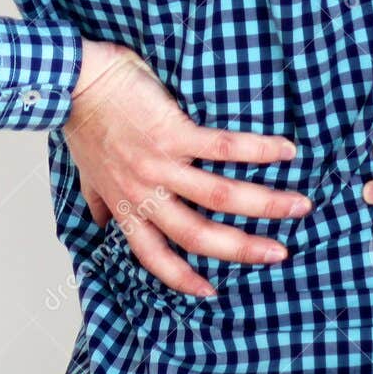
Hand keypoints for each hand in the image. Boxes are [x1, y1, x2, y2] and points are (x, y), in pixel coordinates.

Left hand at [63, 40, 311, 297]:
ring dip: (265, 204)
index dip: (183, 278)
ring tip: (299, 205)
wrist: (73, 81)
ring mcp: (159, 164)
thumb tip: (100, 223)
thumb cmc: (83, 121)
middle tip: (279, 253)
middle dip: (244, 249)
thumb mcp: (87, 172)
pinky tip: (286, 151)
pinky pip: (223, 148)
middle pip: (199, 235)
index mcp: (126, 206)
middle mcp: (144, 193)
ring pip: (220, 197)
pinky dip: (258, 151)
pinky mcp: (172, 132)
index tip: (211, 292)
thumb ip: (98, 199)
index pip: (155, 256)